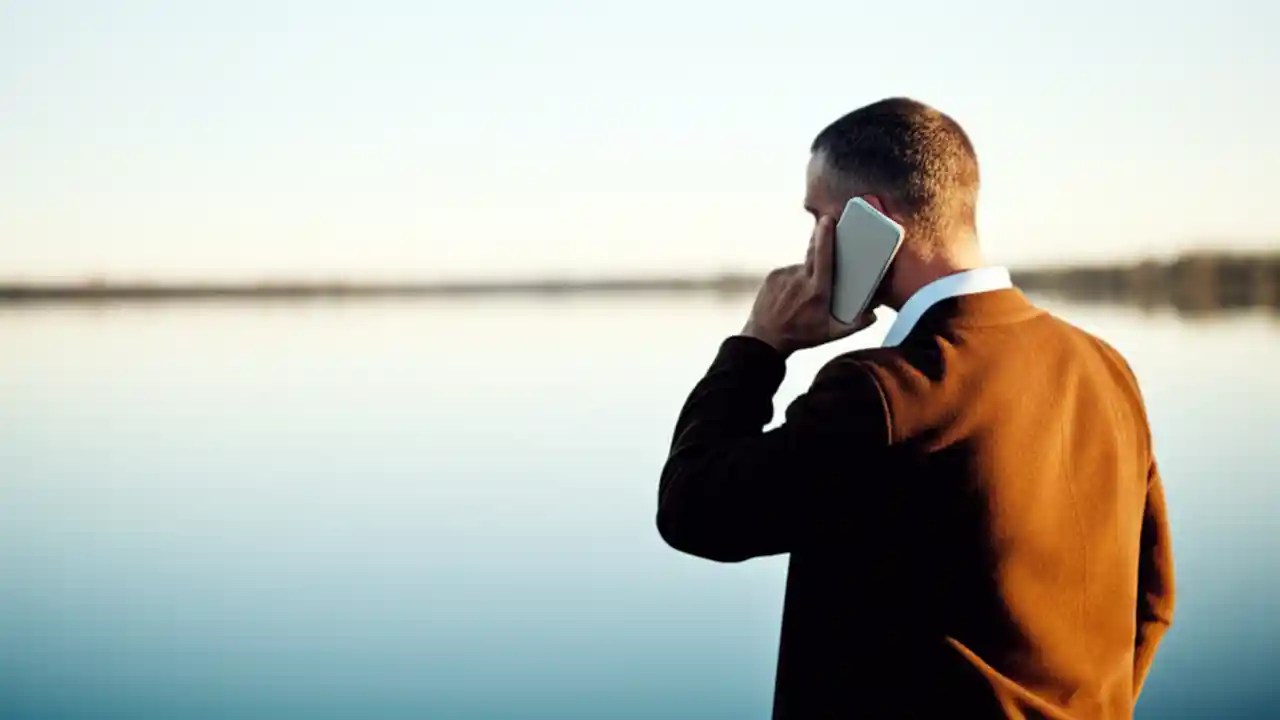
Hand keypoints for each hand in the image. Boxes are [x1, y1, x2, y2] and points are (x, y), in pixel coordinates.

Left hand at [741, 215, 875, 356]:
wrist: (764, 339)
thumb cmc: (800, 336)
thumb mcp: (831, 334)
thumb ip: (856, 325)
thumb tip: (875, 314)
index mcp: (816, 290)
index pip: (822, 256)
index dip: (825, 236)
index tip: (828, 219)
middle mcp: (799, 279)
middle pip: (813, 251)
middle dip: (821, 238)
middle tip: (829, 231)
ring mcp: (784, 276)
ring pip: (803, 267)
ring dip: (808, 274)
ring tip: (805, 294)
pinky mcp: (772, 276)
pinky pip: (789, 272)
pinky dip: (794, 280)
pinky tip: (792, 295)